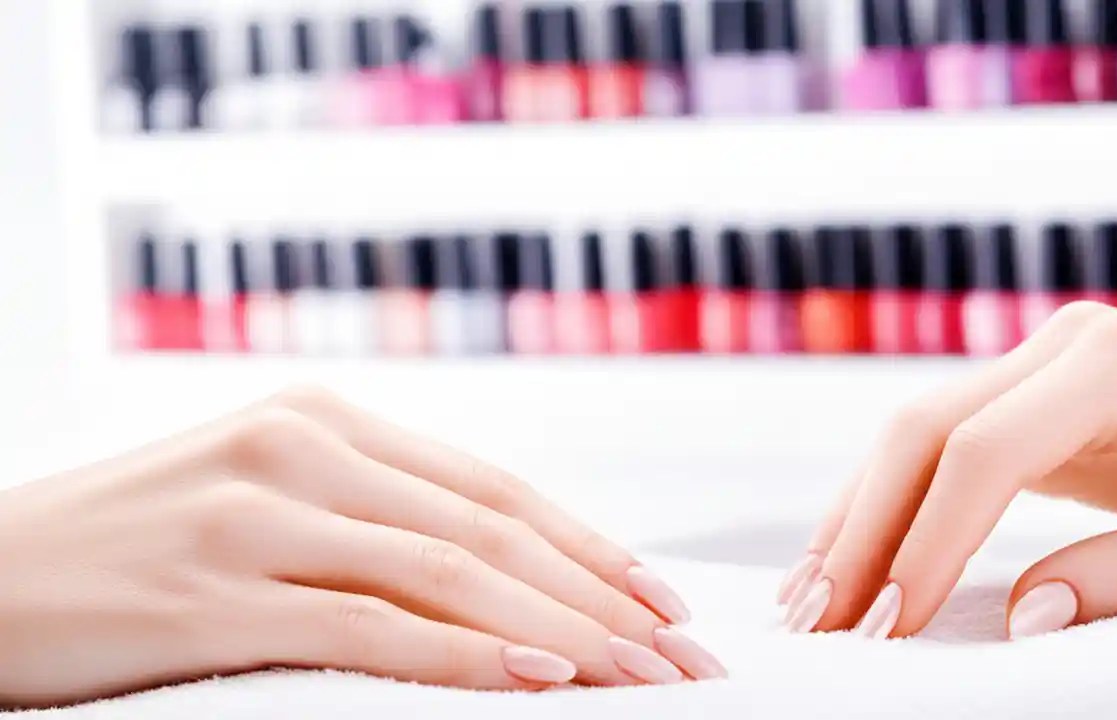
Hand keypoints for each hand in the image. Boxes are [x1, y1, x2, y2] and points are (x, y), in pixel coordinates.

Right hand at [0, 387, 724, 708]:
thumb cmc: (137, 544)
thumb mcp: (265, 504)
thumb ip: (375, 523)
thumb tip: (504, 585)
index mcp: (323, 420)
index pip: (495, 488)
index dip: (590, 545)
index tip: (661, 595)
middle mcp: (300, 448)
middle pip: (492, 529)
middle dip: (601, 596)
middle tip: (680, 650)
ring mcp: (256, 516)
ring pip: (450, 572)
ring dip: (561, 630)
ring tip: (638, 676)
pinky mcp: (214, 593)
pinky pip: (370, 626)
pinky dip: (464, 653)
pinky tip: (537, 677)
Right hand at [779, 302, 1116, 638]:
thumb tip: (1023, 622)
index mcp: (1113, 362)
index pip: (983, 450)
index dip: (927, 539)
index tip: (891, 623)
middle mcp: (1059, 345)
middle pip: (922, 430)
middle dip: (861, 529)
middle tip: (814, 618)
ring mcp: (1035, 363)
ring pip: (912, 436)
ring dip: (857, 519)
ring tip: (808, 600)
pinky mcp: (1023, 395)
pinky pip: (937, 449)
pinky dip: (890, 508)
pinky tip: (853, 559)